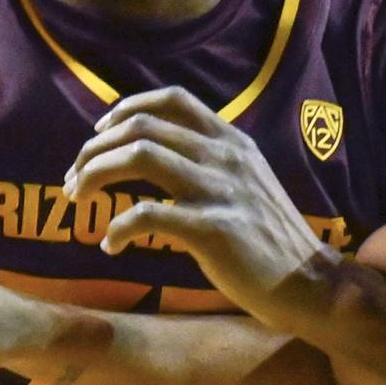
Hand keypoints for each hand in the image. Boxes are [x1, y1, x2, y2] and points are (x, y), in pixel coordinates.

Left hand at [64, 88, 333, 322]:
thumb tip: (158, 154)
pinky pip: (147, 216)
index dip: (126, 109)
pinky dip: (116, 229)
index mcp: (232, 142)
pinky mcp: (215, 230)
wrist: (311, 284)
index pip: (172, 100)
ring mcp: (221, 191)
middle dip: (94, 150)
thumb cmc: (271, 240)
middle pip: (141, 127)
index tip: (99, 134)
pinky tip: (109, 246)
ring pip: (140, 157)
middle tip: (74, 179)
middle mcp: (226, 157)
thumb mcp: (248, 184)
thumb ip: (211, 163)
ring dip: (96, 175)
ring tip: (78, 199)